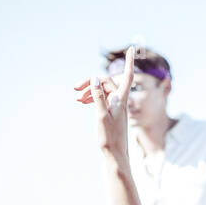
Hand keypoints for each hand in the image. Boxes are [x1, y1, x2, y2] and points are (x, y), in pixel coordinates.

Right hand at [74, 46, 134, 161]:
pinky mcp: (110, 113)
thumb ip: (98, 96)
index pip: (127, 76)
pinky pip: (101, 99)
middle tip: (75, 88)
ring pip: (102, 91)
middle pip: (106, 83)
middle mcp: (119, 101)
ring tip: (77, 97)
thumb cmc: (110, 137)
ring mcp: (115, 107)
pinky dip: (91, 98)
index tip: (130, 49)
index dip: (128, 62)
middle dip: (91, 82)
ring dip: (89, 91)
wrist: (115, 155)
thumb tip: (95, 78)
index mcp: (121, 100)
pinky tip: (81, 101)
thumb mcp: (101, 115)